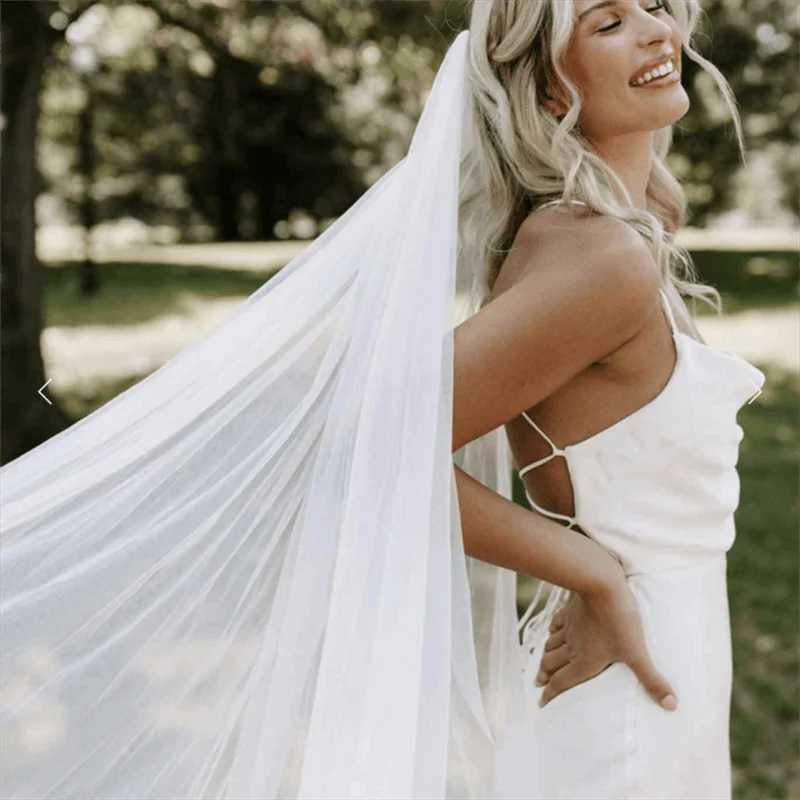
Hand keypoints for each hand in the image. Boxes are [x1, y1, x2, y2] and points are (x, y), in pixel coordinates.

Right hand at [535, 579, 677, 711]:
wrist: (600, 584)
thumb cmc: (618, 620)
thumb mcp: (637, 652)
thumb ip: (651, 679)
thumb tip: (672, 705)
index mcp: (584, 662)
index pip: (562, 683)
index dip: (551, 695)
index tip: (541, 702)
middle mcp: (572, 648)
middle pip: (552, 665)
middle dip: (544, 677)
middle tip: (539, 684)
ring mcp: (569, 628)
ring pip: (551, 646)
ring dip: (545, 657)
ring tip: (543, 665)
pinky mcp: (569, 611)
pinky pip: (556, 624)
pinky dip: (552, 632)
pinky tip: (553, 632)